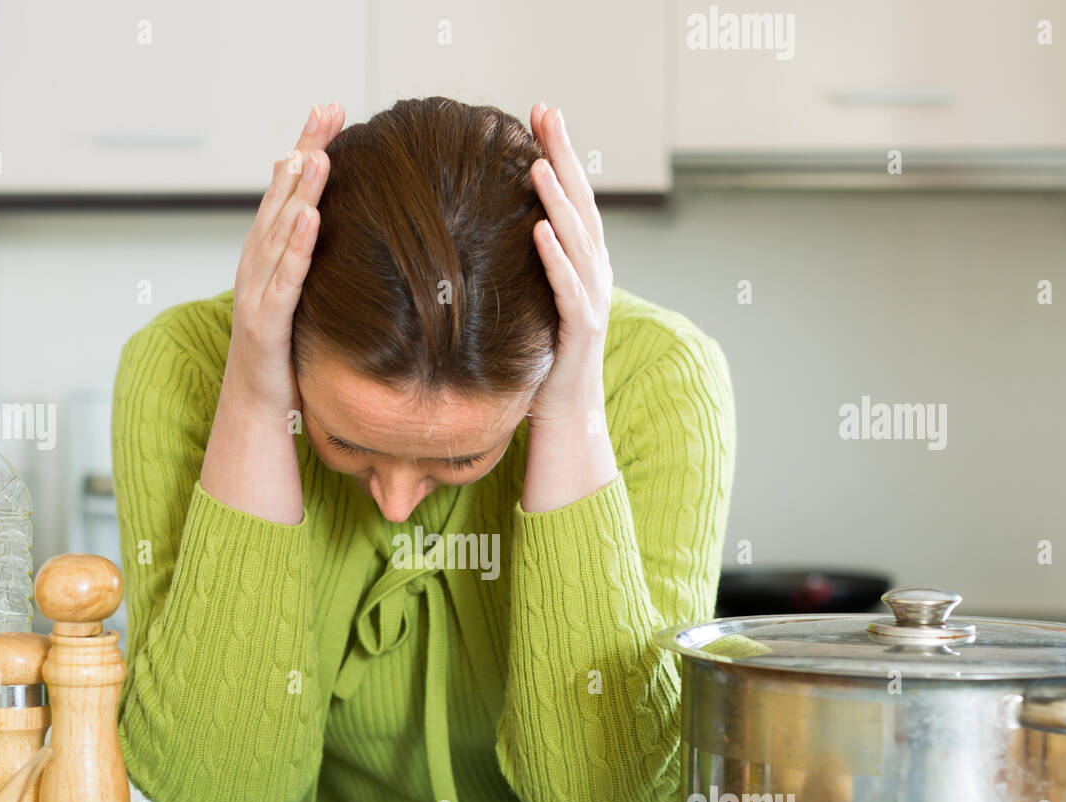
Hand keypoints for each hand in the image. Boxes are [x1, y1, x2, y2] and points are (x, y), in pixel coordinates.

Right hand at [222, 101, 344, 423]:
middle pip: (282, 198)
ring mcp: (257, 294)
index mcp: (267, 257)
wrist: (259, 412)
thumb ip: (313, 263)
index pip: (289, 191)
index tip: (331, 110)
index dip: (307, 149)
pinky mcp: (266, 325)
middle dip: (304, 151)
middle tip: (326, 109)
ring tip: (318, 152)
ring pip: (280, 232)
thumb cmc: (286, 357)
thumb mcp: (303, 299)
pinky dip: (296, 247)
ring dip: (299, 190)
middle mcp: (256, 265)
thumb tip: (344, 228)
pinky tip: (310, 217)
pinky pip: (285, 280)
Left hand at [521, 103, 617, 511]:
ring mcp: (591, 303)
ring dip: (560, 200)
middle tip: (546, 112)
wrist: (564, 425)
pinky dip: (556, 258)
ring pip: (579, 241)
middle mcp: (593, 277)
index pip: (571, 198)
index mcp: (580, 266)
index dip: (558, 154)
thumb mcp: (527, 308)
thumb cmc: (540, 369)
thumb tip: (473, 235)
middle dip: (564, 156)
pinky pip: (569, 289)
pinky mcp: (580, 334)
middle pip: (581, 205)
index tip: (538, 113)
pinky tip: (540, 229)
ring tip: (539, 163)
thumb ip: (516, 272)